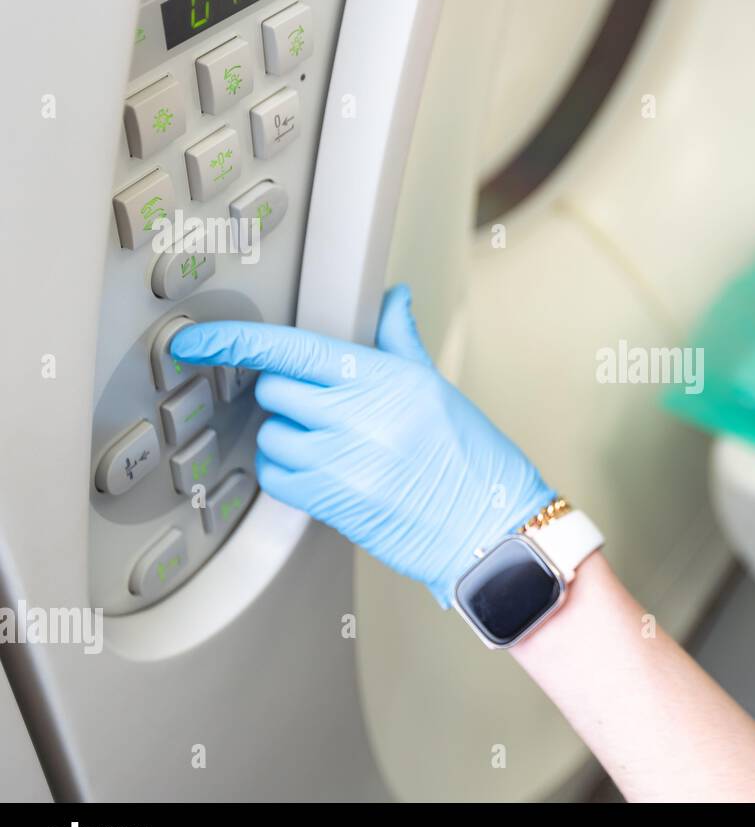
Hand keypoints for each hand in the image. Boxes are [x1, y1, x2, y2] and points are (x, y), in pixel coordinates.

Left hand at [169, 284, 555, 606]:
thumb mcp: (436, 387)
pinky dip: (288, 470)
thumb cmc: (472, 460)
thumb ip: (399, 340)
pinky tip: (325, 470)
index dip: (231, 340)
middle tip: (323, 404)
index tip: (196, 340)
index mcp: (382, 378)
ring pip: (270, 433)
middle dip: (289, 392)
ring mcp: (338, 461)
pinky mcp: (329, 502)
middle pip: (273, 388)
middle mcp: (356, 416)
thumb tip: (393, 300)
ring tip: (332, 443)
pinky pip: (275, 476)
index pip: (288, 348)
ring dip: (287, 435)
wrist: (486, 526)